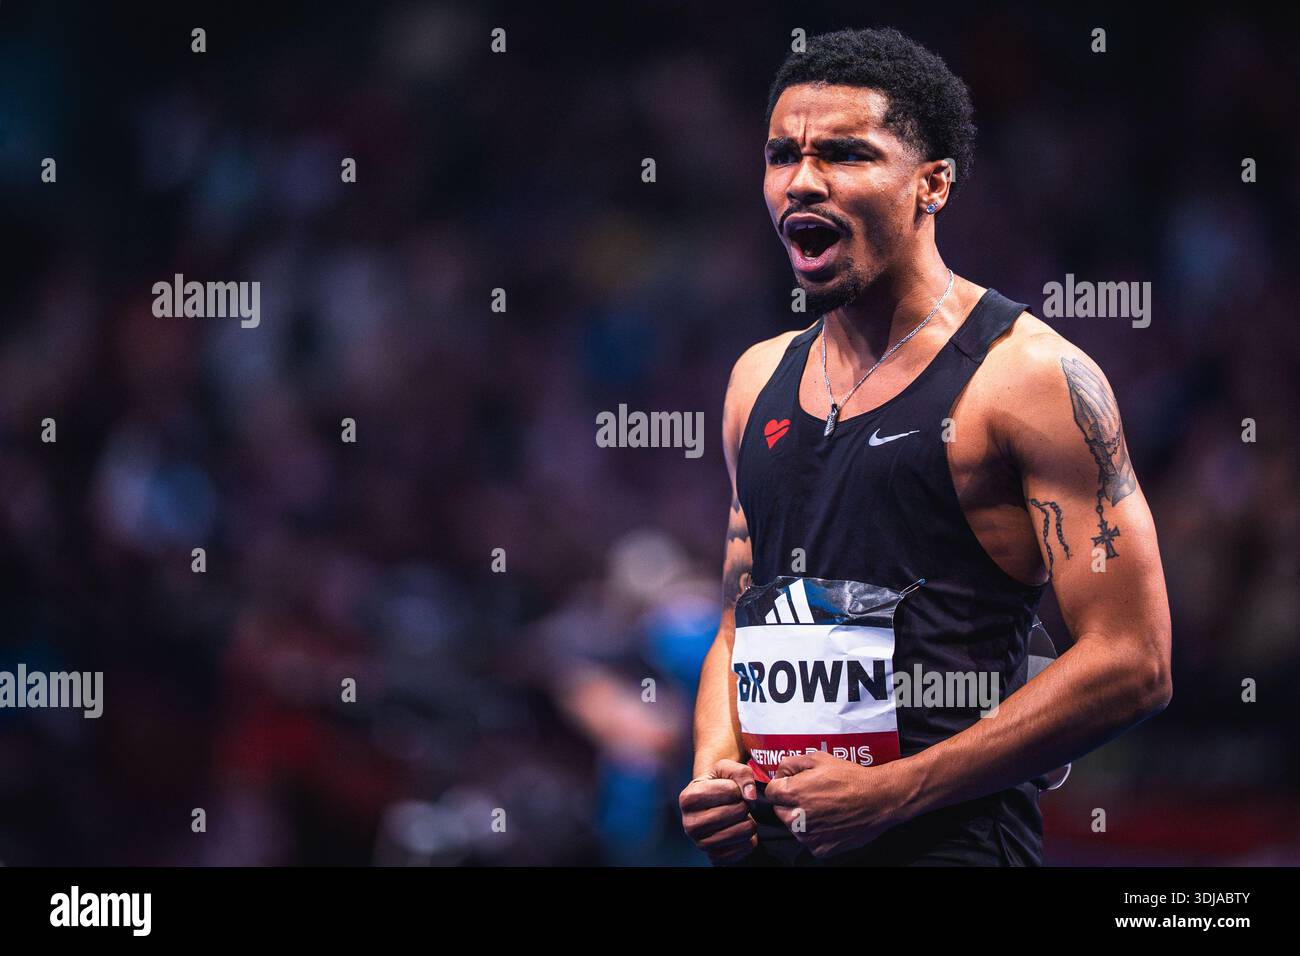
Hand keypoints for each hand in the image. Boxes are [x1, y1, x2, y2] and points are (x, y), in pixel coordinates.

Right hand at [678, 759, 758, 863]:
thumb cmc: (718, 783)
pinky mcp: (714, 857)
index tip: (733, 789)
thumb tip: (750, 797)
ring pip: (743, 831)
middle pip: (737, 812)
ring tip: (740, 816)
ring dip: (749, 821)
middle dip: (745, 804)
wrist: (710, 804)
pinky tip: (740, 830)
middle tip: (739, 803)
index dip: (738, 788)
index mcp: (687, 798)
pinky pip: (745, 848)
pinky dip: (750, 838)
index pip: (731, 791)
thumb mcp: (726, 768)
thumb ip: (741, 773)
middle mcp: (690, 824)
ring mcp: (700, 844)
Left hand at [764, 751, 914, 858]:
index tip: (796, 784)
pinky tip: (831, 820)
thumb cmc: (848, 777)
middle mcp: (795, 818)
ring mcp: (807, 836)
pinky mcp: (820, 848)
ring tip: (825, 807)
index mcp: (791, 794)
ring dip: (803, 818)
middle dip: (791, 802)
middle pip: (780, 810)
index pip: (770, 792)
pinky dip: (817, 831)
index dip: (782, 785)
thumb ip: (790, 763)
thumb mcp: (818, 758)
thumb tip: (779, 773)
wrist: (878, 799)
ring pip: (794, 826)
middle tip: (813, 795)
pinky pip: (809, 839)